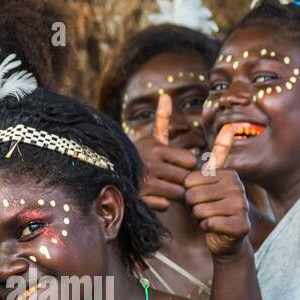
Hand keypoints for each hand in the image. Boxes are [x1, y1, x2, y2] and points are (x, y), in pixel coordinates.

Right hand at [134, 95, 199, 210]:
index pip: (190, 160)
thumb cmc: (138, 155)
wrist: (108, 172)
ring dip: (174, 193)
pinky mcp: (139, 199)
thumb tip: (165, 95)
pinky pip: (164, 205)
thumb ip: (162, 119)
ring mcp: (145, 183)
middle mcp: (152, 165)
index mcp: (157, 149)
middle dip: (182, 181)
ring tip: (167, 188)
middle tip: (175, 180)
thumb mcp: (150, 138)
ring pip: (177, 193)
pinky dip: (161, 203)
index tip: (179, 165)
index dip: (187, 164)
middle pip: (186, 178)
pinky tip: (155, 197)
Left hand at [183, 126, 249, 258]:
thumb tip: (230, 126)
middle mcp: (238, 186)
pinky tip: (215, 228)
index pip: (190, 181)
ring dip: (199, 218)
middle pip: (193, 196)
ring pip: (200, 211)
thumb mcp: (207, 183)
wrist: (226, 239)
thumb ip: (216, 157)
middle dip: (192, 207)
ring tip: (210, 218)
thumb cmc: (211, 209)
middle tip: (204, 210)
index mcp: (229, 173)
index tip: (201, 197)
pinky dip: (206, 228)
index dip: (189, 193)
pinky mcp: (241, 225)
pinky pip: (209, 224)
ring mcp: (242, 206)